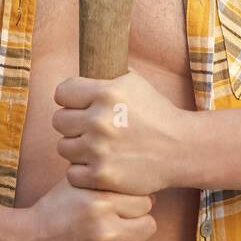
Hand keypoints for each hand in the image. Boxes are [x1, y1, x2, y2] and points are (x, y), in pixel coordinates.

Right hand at [16, 177, 156, 240]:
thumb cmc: (52, 212)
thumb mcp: (75, 184)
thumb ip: (105, 179)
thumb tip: (139, 179)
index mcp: (100, 202)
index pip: (145, 201)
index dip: (135, 204)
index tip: (124, 208)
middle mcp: (105, 231)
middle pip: (149, 226)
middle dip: (137, 224)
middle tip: (121, 226)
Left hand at [52, 70, 189, 195]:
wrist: (181, 149)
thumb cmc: (156, 113)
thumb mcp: (134, 82)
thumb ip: (104, 75)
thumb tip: (83, 64)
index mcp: (107, 93)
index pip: (62, 92)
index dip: (71, 99)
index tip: (81, 105)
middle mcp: (100, 120)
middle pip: (58, 120)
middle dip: (73, 123)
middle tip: (90, 128)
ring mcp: (99, 150)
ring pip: (63, 147)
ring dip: (77, 148)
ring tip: (97, 146)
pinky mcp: (101, 176)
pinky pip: (72, 173)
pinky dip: (83, 172)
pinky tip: (100, 164)